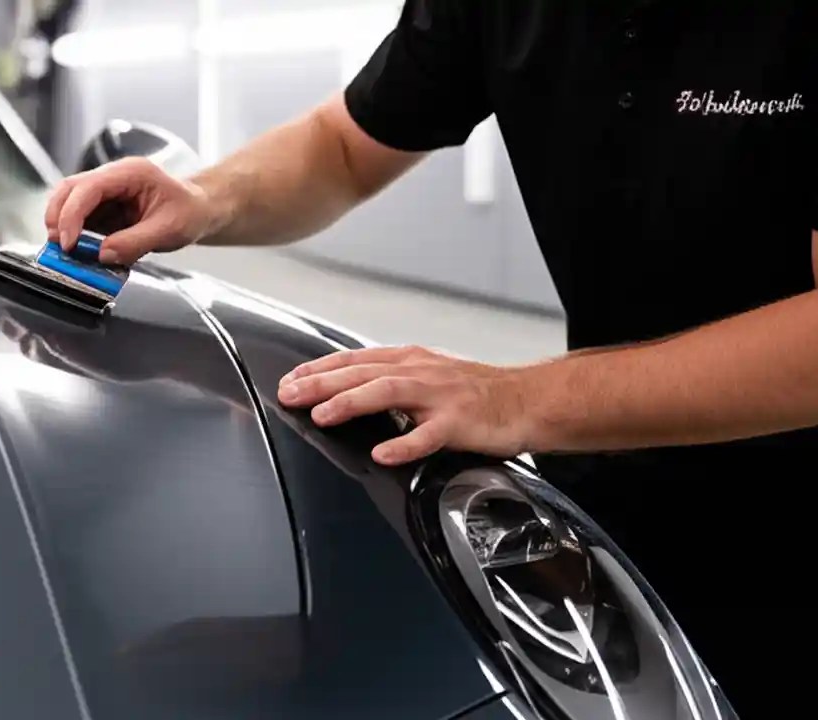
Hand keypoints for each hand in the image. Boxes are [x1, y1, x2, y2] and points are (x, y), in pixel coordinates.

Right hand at [45, 157, 215, 264]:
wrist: (200, 210)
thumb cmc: (189, 212)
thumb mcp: (169, 230)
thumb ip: (134, 243)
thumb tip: (101, 255)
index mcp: (129, 173)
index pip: (88, 187)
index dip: (71, 214)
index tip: (68, 242)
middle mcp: (113, 177)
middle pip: (70, 189)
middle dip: (58, 217)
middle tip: (57, 246)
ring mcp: (107, 192)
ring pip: (70, 203)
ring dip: (64, 227)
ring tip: (67, 252)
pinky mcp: (106, 208)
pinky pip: (83, 219)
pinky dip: (77, 236)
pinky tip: (82, 252)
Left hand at [276, 345, 532, 465]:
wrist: (527, 400)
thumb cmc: (476, 393)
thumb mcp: (427, 376)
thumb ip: (390, 381)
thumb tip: (348, 391)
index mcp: (410, 360)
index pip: (356, 360)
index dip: (320, 368)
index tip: (291, 379)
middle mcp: (420, 372)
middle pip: (363, 373)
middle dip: (322, 383)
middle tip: (290, 394)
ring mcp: (440, 396)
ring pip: (388, 393)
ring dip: (352, 402)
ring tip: (323, 415)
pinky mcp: (460, 422)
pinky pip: (428, 435)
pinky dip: (404, 444)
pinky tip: (382, 454)